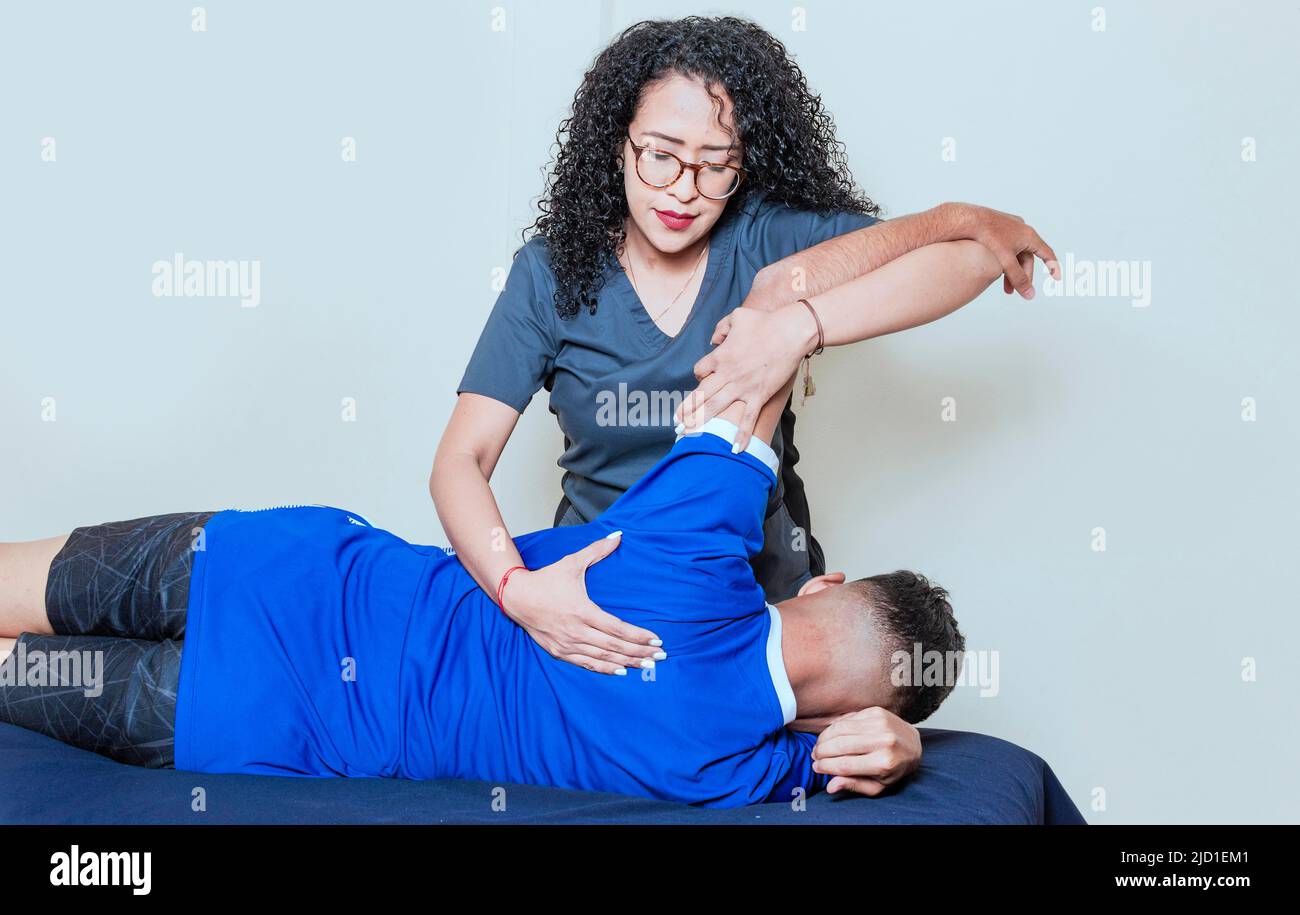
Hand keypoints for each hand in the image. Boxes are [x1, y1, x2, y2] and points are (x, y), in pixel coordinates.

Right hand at [498, 532, 665, 674]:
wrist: (516, 596)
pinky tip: (621, 671)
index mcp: (582, 611)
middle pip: (614, 646)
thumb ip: (597, 550)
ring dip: (627, 663)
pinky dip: (605, 669)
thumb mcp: (572, 563)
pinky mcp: (559, 652)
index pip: (617, 628)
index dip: (638, 636)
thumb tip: (618, 536)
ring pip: (603, 658)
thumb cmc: (545, 579)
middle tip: (660, 655)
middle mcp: (576, 631)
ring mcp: (567, 644)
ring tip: (647, 665)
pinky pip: (587, 664)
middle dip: (640, 652)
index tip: (656, 639)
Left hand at [672, 304, 812, 450]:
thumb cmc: (765, 322)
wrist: (790, 333)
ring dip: (701, 422)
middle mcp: (727, 374)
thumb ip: (721, 328)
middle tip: (676, 424)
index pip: (700, 372)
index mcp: (720, 356)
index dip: (699, 377)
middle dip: (687, 411)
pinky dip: (741, 434)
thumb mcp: (737, 316)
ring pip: (716, 408)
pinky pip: (747, 418)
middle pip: (701, 395)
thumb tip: (714, 339)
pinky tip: (736, 449)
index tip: (702, 381)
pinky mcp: (759, 395)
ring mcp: (742, 387)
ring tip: (689, 435)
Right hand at [810, 706, 921, 796]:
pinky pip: (847, 719)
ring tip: (819, 746)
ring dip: (824, 738)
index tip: (816, 768)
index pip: (844, 765)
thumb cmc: (894, 768)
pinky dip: (835, 727)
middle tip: (815, 756)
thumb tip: (830, 786)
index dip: (825, 767)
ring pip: (840, 729)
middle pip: (840, 745)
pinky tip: (831, 735)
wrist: (914, 744)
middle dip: (821, 752)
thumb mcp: (878, 785)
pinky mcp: (876, 711)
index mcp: (884, 762)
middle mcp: (883, 741)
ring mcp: (880, 723)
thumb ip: (854, 786)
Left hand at [942, 202, 1060, 298]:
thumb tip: (1030, 295)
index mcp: (1029, 236)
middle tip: (1015, 290)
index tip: (1056, 278)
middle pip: (1027, 257)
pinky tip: (996, 270)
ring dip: (1012, 270)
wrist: (969, 220)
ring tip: (1005, 287)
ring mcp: (1011, 227)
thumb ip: (1018, 279)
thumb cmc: (988, 238)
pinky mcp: (1000, 227)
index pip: (1046, 253)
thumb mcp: (1005, 262)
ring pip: (1016, 253)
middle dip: (1022, 275)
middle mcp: (1023, 229)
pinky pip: (1008, 247)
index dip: (1052, 266)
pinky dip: (1005, 260)